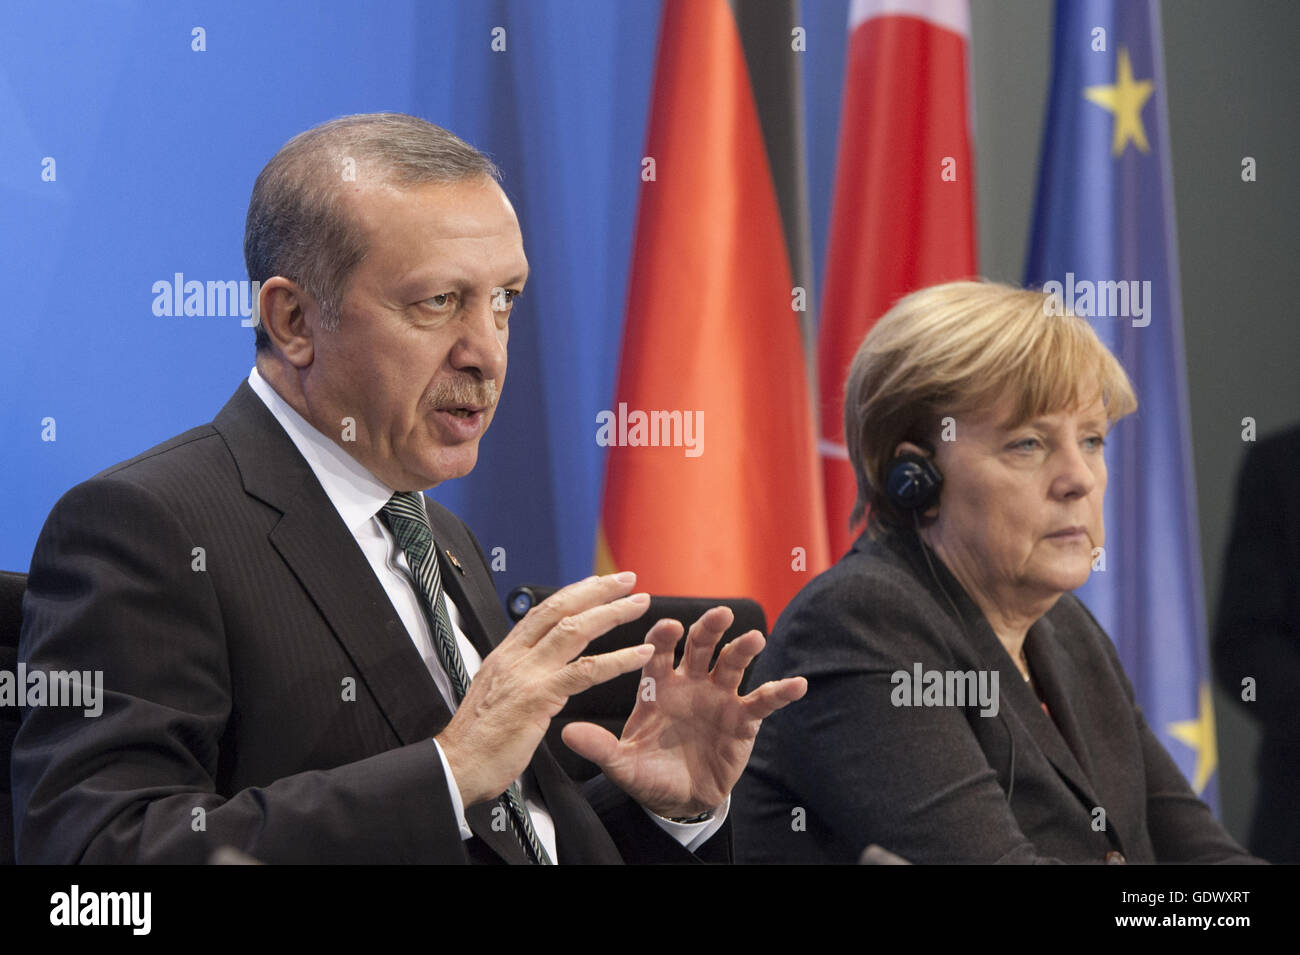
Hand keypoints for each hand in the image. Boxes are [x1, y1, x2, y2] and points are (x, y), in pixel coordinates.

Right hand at [437, 573, 654, 806]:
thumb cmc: (476, 740)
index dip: (574, 593)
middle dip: (597, 590)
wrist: (455, 767)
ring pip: (575, 630)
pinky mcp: (538, 697)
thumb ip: (516, 676)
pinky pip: (586, 672)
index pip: (542, 612)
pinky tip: (639, 654)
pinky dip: (617, 660)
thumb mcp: (495, 694)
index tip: (597, 583)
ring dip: (612, 614)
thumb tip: (534, 668)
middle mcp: (515, 657)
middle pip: (561, 609)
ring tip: (639, 605)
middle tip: (627, 580)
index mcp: (505, 655)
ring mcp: (527, 674)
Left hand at [561, 605, 806, 817]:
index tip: (667, 625)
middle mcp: (689, 683)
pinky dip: (780, 691)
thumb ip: (600, 747)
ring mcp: (718, 697)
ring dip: (744, 648)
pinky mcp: (743, 718)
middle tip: (718, 614)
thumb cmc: (648, 773)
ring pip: (732, 664)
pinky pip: (763, 701)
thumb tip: (567, 732)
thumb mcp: (622, 764)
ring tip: (755, 638)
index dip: (663, 637)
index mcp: (657, 686)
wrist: (678, 799)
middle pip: (699, 646)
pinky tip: (797, 684)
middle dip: (708, 628)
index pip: (658, 652)